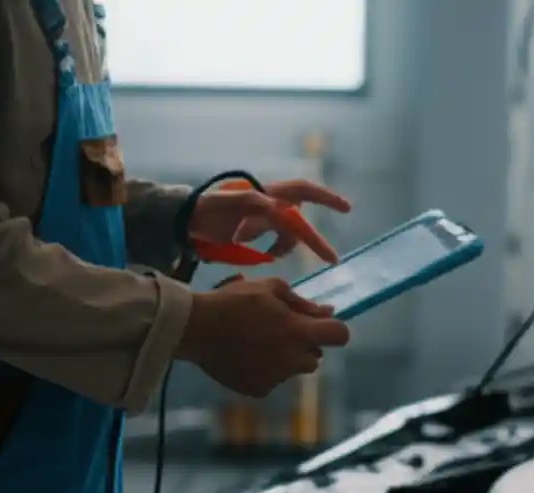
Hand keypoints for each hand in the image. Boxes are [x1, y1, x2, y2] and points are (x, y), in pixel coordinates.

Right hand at [176, 277, 350, 397]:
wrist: (195, 328)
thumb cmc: (233, 301)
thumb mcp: (270, 289)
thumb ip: (302, 303)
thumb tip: (328, 311)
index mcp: (298, 332)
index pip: (340, 335)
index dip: (333, 329)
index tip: (320, 325)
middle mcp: (291, 359)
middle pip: (316, 357)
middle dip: (305, 345)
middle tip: (281, 331)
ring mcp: (275, 377)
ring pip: (294, 369)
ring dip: (286, 358)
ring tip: (260, 342)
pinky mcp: (259, 389)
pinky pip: (272, 380)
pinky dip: (265, 370)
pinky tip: (246, 355)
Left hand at [188, 179, 351, 263]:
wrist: (188, 220)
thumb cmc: (206, 209)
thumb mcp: (224, 204)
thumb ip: (247, 202)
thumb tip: (272, 204)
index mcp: (267, 195)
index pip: (303, 191)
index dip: (326, 198)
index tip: (345, 208)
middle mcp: (270, 204)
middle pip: (300, 221)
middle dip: (315, 240)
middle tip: (332, 259)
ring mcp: (265, 218)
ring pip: (289, 234)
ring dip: (285, 246)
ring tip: (270, 256)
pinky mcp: (258, 230)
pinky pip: (277, 240)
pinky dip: (276, 249)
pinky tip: (266, 255)